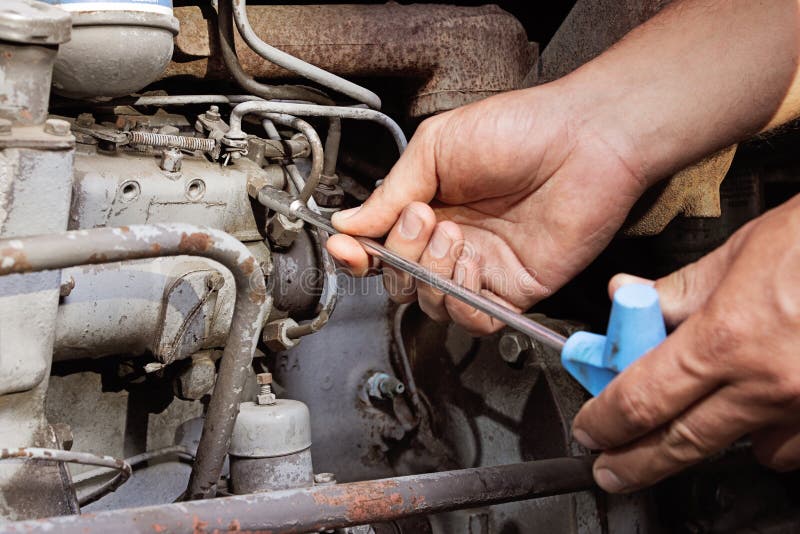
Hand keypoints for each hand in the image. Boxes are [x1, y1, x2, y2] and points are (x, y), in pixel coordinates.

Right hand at [327, 85, 646, 334]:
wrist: (586, 138)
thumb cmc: (521, 129)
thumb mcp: (437, 146)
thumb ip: (392, 191)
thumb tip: (349, 223)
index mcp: (428, 205)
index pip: (380, 245)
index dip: (358, 253)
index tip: (345, 247)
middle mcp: (451, 240)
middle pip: (400, 281)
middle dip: (400, 256)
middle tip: (422, 218)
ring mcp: (481, 267)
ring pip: (431, 303)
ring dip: (431, 274)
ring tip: (451, 234)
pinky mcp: (513, 289)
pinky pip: (473, 316)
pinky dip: (461, 298)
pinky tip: (471, 263)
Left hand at [572, 195, 799, 492]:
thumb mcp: (740, 253)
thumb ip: (678, 288)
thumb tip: (626, 297)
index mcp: (728, 337)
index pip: (642, 398)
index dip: (605, 421)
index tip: (590, 429)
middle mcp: (768, 382)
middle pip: (680, 443)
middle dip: (635, 462)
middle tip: (613, 470)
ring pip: (739, 449)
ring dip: (703, 442)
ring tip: (678, 433)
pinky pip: (789, 445)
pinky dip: (764, 437)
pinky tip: (752, 417)